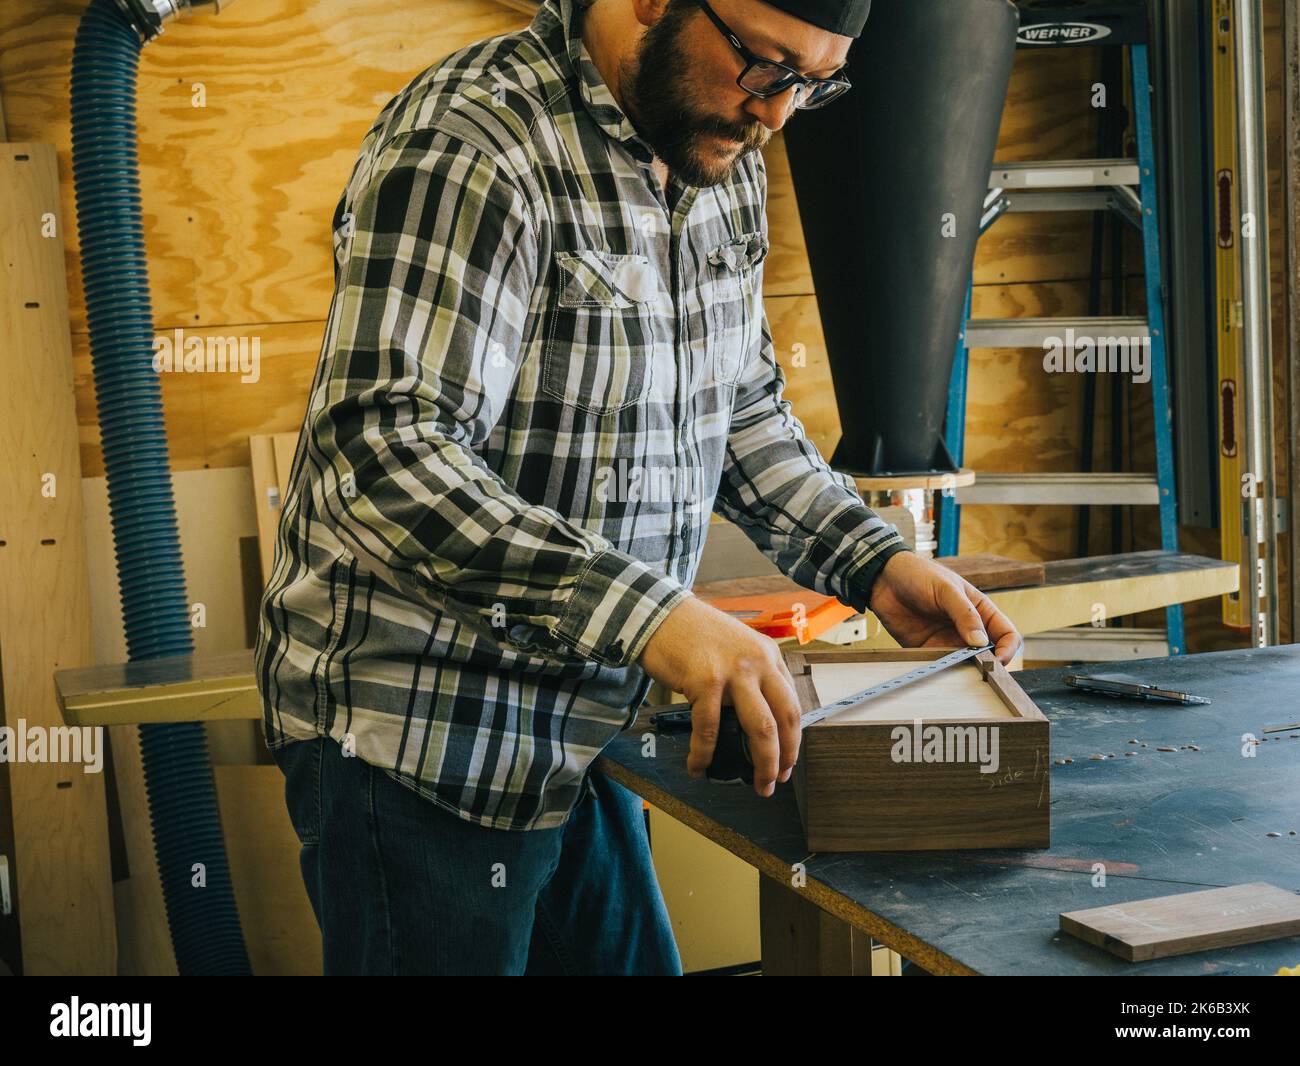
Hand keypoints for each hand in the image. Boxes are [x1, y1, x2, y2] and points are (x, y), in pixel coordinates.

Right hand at [637, 595, 800, 796]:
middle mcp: (759, 662)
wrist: (660, 614)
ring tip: (755, 784)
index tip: (787, 761)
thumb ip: (751, 677)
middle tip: (775, 781)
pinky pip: (710, 729)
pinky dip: (704, 754)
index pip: (792, 704)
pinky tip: (698, 767)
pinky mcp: (705, 680)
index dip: (793, 739)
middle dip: (784, 758)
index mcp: (769, 655)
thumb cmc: (693, 634)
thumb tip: (754, 723)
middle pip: (785, 719)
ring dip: (761, 764)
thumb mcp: (737, 648)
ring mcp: (734, 671)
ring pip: (760, 728)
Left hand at [868, 551, 1021, 664]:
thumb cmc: (919, 575)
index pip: (1007, 635)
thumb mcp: (945, 589)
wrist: (884, 579)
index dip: (1008, 649)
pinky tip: (935, 667)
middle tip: (978, 669)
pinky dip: (941, 670)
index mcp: (981, 611)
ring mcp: (948, 640)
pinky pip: (941, 666)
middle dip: (988, 664)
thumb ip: (964, 614)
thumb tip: (980, 642)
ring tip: (955, 668)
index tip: (997, 659)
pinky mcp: (928, 649)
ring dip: (964, 670)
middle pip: (989, 654)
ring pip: (966, 664)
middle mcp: (968, 629)